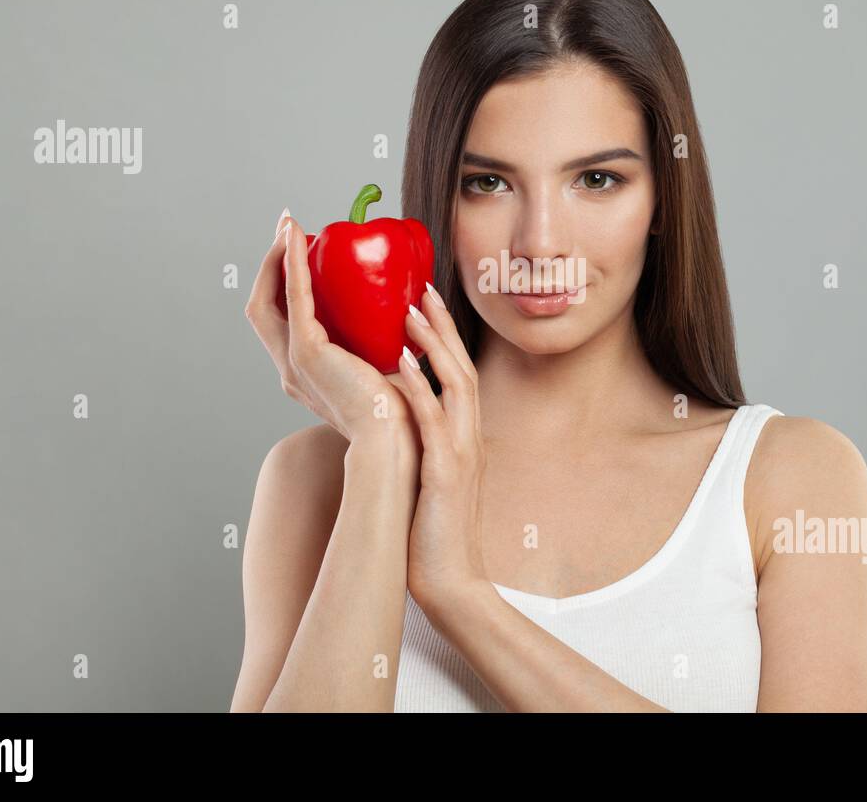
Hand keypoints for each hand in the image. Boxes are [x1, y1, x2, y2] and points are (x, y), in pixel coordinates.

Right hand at [244, 210, 418, 446]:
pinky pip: (295, 298)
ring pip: (269, 299)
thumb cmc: (400, 411)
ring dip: (276, 258)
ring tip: (289, 226)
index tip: (300, 248)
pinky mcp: (306, 352)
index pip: (281, 320)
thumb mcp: (386, 368)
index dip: (283, 284)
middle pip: (264, 306)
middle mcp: (290, 368)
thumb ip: (389, 344)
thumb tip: (413, 308)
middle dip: (271, 264)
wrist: (395, 438)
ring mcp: (293, 361)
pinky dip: (292, 264)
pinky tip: (296, 237)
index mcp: (305, 374)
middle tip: (287, 227)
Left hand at [394, 284, 489, 607]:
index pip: (458, 375)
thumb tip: (398, 426)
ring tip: (410, 310)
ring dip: (434, 344)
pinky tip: (402, 365)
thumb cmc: (432, 534)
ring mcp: (461, 452)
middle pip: (462, 365)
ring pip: (456, 384)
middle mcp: (469, 437)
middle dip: (443, 325)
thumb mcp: (430, 478)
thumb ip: (423, 448)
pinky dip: (420, 389)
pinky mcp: (446, 472)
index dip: (444, 337)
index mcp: (463, 437)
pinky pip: (435, 421)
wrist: (449, 580)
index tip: (423, 302)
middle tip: (421, 286)